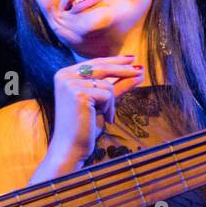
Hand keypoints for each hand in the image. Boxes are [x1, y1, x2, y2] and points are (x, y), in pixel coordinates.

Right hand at [46, 55, 142, 170]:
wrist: (71, 147)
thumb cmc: (84, 125)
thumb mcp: (101, 101)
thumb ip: (116, 84)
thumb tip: (137, 70)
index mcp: (65, 74)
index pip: (95, 63)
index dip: (114, 60)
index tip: (132, 59)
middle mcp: (64, 76)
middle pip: (102, 68)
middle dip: (124, 70)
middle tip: (141, 71)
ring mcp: (70, 84)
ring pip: (107, 84)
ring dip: (111, 103)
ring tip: (105, 115)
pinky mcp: (79, 94)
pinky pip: (107, 95)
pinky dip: (109, 109)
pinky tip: (103, 119)